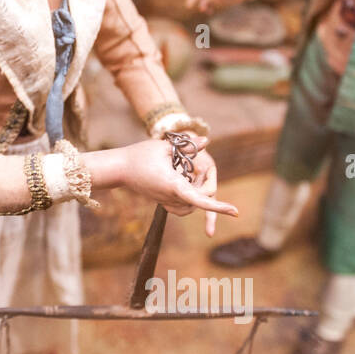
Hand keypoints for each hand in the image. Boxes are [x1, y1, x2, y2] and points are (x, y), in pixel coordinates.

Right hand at [85, 135, 237, 228]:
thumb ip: (187, 146)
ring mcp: (166, 201)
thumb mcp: (164, 146)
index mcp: (174, 185)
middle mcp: (171, 197)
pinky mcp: (163, 202)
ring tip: (191, 173)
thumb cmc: (139, 156)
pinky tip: (186, 184)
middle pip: (200, 198)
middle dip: (207, 184)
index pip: (201, 199)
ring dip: (198, 192)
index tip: (235, 212)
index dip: (219, 206)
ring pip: (192, 204)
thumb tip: (206, 141)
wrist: (119, 169)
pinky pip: (183, 207)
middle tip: (200, 166)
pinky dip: (190, 200)